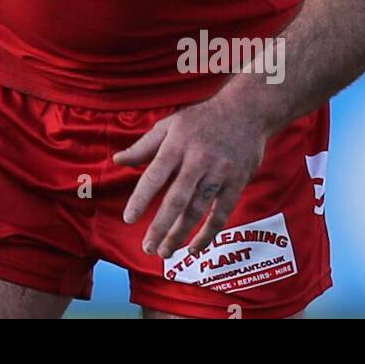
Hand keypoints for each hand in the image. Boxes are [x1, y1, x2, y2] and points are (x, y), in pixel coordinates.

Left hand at [113, 96, 269, 259]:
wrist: (247, 111)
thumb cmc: (201, 119)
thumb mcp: (169, 125)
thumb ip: (143, 146)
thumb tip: (117, 160)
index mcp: (176, 144)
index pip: (155, 175)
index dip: (141, 198)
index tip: (129, 219)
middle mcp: (198, 160)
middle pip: (177, 198)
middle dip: (161, 226)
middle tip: (148, 247)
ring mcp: (219, 172)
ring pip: (198, 209)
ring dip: (181, 234)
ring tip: (165, 252)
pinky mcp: (237, 183)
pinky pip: (221, 214)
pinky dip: (208, 233)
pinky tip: (194, 248)